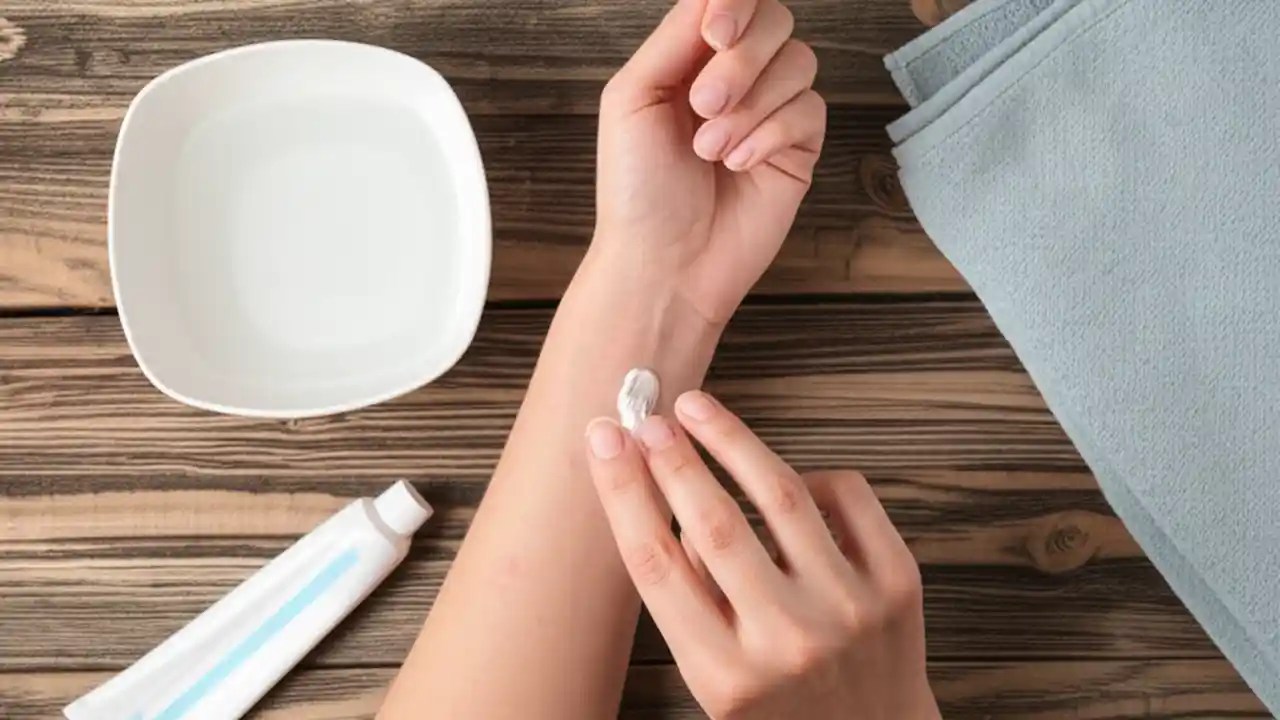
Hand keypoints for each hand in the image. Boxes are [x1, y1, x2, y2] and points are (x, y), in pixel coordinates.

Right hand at [584, 392, 939, 719]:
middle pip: (713, 523)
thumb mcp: (714, 678)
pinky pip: (847, 496)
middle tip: (648, 418)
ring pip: (782, 495)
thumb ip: (688, 604)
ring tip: (699, 411)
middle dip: (671, 458)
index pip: (656, 563)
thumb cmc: (783, 707)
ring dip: (732, 442)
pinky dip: (810, 474)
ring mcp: (849, 609)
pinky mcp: (897, 584)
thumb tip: (662, 495)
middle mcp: (788, 641)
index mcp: (725, 676)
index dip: (623, 490)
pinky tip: (786, 475)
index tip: (605, 441)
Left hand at [593, 0, 825, 324]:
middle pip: (774, 21)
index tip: (716, 33)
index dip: (735, 4)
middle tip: (703, 106)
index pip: (732, 0)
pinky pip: (810, 110)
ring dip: (751, 106)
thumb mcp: (633, 97)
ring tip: (711, 150)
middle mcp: (734, 77)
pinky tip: (739, 164)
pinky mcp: (798, 149)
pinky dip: (772, 134)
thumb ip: (674, 37)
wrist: (663, 263)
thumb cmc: (636, 191)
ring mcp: (770, 112)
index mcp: (689, 58)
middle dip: (740, 62)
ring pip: (798, 62)